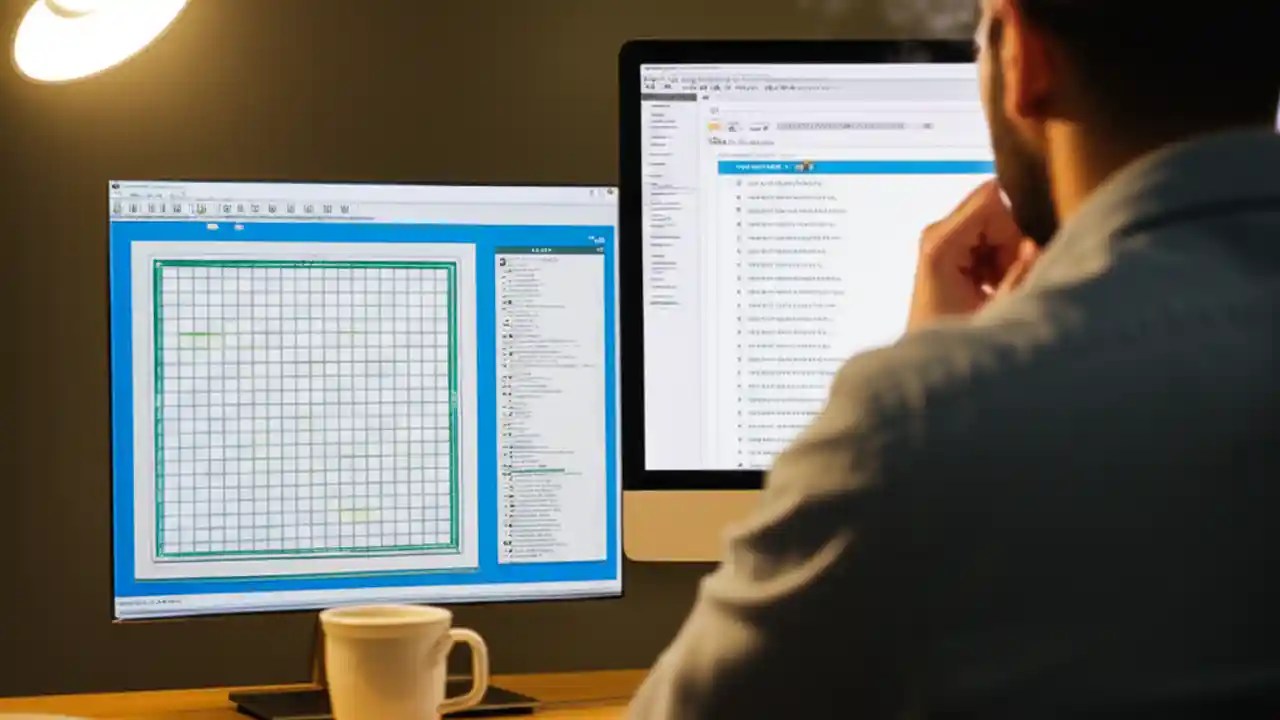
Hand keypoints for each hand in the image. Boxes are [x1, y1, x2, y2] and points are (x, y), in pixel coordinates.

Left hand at [906, 180, 1038, 331]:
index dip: (1011, 230)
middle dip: (1010, 246)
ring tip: (995, 292)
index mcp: (940, 242)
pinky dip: (995, 262)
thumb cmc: (956, 341)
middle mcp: (936, 233)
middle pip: (994, 212)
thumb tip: (1032, 245)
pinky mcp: (946, 249)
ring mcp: (939, 240)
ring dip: (1005, 258)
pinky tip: (988, 290)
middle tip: (1003, 285)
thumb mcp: (995, 312)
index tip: (1012, 266)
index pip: (990, 200)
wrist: (927, 364)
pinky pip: (987, 239)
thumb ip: (1019, 276)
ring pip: (995, 227)